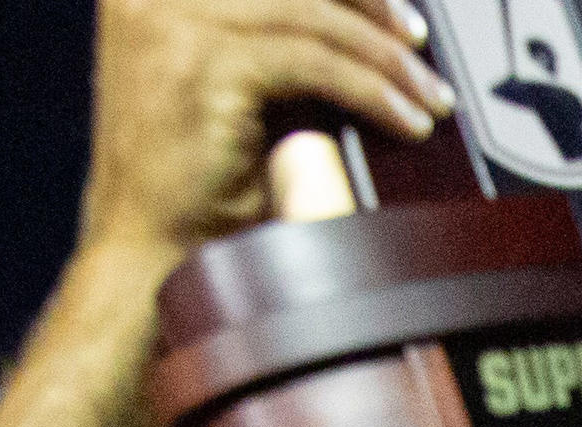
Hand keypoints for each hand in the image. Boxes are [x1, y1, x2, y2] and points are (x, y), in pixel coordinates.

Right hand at [76, 0, 447, 265]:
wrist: (152, 248)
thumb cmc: (196, 183)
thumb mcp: (232, 87)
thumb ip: (275, 42)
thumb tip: (362, 23)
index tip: (397, 15)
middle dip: (373, 14)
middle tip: (423, 54)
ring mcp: (174, 23)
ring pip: (313, 20)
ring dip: (385, 61)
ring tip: (429, 99)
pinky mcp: (204, 65)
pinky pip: (314, 64)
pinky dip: (371, 91)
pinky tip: (405, 120)